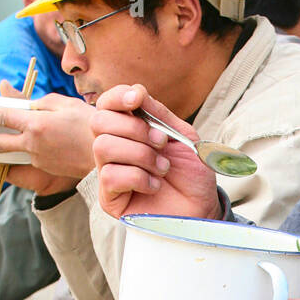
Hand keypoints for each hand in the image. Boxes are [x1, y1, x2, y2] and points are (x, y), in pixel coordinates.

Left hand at [0, 81, 94, 182]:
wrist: (106, 154)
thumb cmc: (88, 124)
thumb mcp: (61, 103)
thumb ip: (34, 100)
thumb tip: (13, 97)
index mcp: (35, 123)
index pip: (3, 115)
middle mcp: (32, 142)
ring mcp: (38, 157)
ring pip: (10, 153)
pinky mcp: (45, 167)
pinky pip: (25, 158)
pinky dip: (17, 153)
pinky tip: (13, 150)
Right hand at [92, 84, 221, 220]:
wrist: (201, 208)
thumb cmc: (191, 175)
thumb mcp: (182, 136)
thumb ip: (158, 114)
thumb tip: (136, 92)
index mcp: (129, 130)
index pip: (107, 104)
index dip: (118, 97)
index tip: (137, 99)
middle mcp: (114, 148)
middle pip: (99, 122)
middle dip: (134, 128)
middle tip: (161, 143)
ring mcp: (109, 172)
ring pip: (103, 147)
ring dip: (140, 154)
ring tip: (162, 168)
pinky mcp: (109, 198)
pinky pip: (109, 176)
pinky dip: (138, 177)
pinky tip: (154, 186)